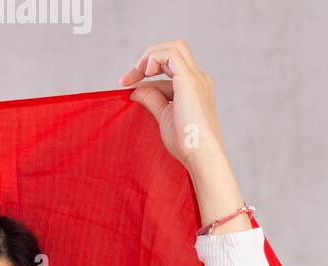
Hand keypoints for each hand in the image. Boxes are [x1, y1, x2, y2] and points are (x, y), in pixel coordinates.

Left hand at [119, 40, 226, 177]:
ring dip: (149, 57)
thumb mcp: (163, 116)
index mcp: (193, 86)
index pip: (168, 68)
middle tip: (126, 79)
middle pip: (174, 50)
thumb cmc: (186, 142)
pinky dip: (154, 59)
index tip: (126, 85)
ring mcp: (195, 78)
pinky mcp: (189, 81)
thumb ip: (152, 100)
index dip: (146, 72)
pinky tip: (144, 75)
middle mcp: (197, 78)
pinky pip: (171, 55)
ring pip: (174, 48)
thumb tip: (135, 89)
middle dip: (148, 58)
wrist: (201, 154)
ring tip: (133, 77)